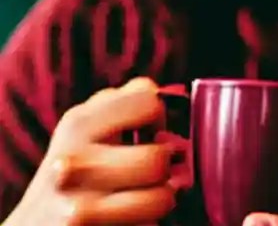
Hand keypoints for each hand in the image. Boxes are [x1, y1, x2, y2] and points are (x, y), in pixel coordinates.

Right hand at [5, 78, 176, 225]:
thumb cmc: (73, 170)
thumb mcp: (86, 128)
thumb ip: (127, 102)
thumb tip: (175, 94)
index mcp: (78, 125)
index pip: (150, 102)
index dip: (159, 119)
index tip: (149, 134)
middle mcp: (72, 166)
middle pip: (158, 159)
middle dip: (167, 167)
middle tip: (154, 173)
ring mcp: (78, 208)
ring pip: (162, 198)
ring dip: (162, 200)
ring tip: (145, 197)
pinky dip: (147, 223)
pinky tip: (126, 220)